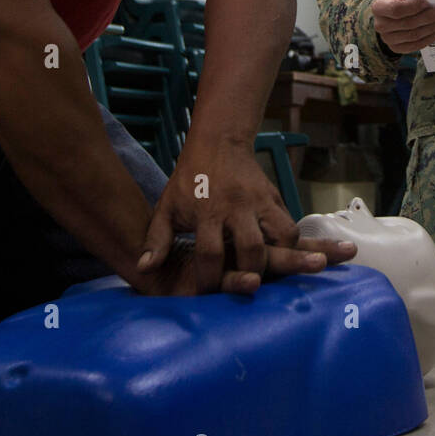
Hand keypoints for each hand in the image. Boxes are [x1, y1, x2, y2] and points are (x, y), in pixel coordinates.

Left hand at [133, 141, 356, 295]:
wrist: (218, 142)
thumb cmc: (188, 179)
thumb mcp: (166, 207)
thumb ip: (156, 239)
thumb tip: (143, 269)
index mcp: (207, 210)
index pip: (210, 253)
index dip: (210, 279)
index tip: (208, 293)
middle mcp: (236, 205)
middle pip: (251, 248)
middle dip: (250, 273)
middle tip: (246, 288)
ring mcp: (260, 200)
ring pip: (281, 235)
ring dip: (279, 259)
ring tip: (269, 274)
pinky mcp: (275, 197)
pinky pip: (290, 225)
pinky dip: (289, 244)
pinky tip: (280, 255)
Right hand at [371, 0, 434, 53]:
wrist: (389, 16)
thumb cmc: (399, 2)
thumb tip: (434, 2)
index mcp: (379, 8)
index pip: (396, 10)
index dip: (413, 7)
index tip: (427, 2)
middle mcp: (380, 25)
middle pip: (407, 24)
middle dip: (428, 18)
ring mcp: (387, 39)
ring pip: (413, 36)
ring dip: (431, 28)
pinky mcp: (395, 48)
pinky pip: (414, 46)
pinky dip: (428, 39)